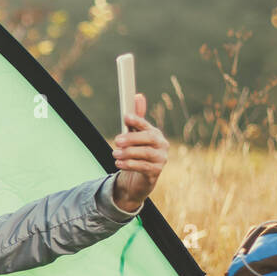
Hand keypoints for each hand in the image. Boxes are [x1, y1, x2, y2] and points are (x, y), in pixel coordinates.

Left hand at [112, 93, 167, 211]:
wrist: (138, 180)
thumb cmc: (136, 154)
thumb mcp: (133, 136)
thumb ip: (135, 119)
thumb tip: (138, 96)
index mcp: (155, 134)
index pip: (146, 125)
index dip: (136, 120)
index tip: (125, 117)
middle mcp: (161, 145)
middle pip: (148, 138)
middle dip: (132, 138)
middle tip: (116, 140)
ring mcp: (161, 159)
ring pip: (145, 153)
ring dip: (128, 153)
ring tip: (115, 153)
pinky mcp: (156, 172)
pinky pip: (143, 167)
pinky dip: (130, 164)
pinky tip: (119, 163)